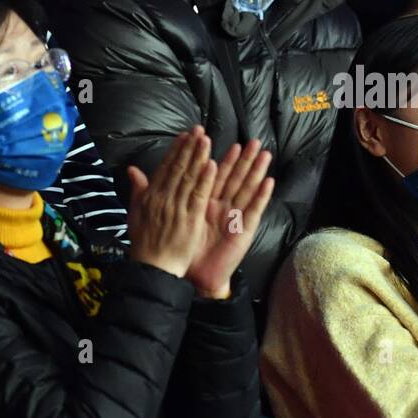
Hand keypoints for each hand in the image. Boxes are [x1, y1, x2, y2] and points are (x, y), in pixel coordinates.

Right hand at [127, 127, 216, 278]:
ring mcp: (176, 208)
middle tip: (198, 130)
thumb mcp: (135, 214)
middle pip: (178, 168)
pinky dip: (205, 180)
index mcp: (151, 196)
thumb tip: (132, 170)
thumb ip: (137, 190)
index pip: (166, 168)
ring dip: (198, 157)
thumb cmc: (145, 244)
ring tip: (206, 139)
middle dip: (189, 147)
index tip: (185, 136)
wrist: (153, 269)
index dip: (176, 150)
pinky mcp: (189, 219)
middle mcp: (163, 198)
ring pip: (189, 178)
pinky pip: (198, 196)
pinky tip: (212, 165)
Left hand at [185, 138, 275, 299]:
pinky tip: (269, 182)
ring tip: (265, 154)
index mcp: (208, 203)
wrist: (196, 276)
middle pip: (237, 179)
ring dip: (257, 172)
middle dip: (245, 160)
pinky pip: (254, 211)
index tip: (230, 142)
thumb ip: (170, 196)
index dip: (223, 159)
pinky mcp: (244, 230)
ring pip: (248, 190)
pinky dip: (262, 197)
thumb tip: (148, 175)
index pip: (216, 176)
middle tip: (254, 141)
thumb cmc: (187, 249)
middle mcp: (224, 207)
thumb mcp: (177, 218)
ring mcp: (235, 217)